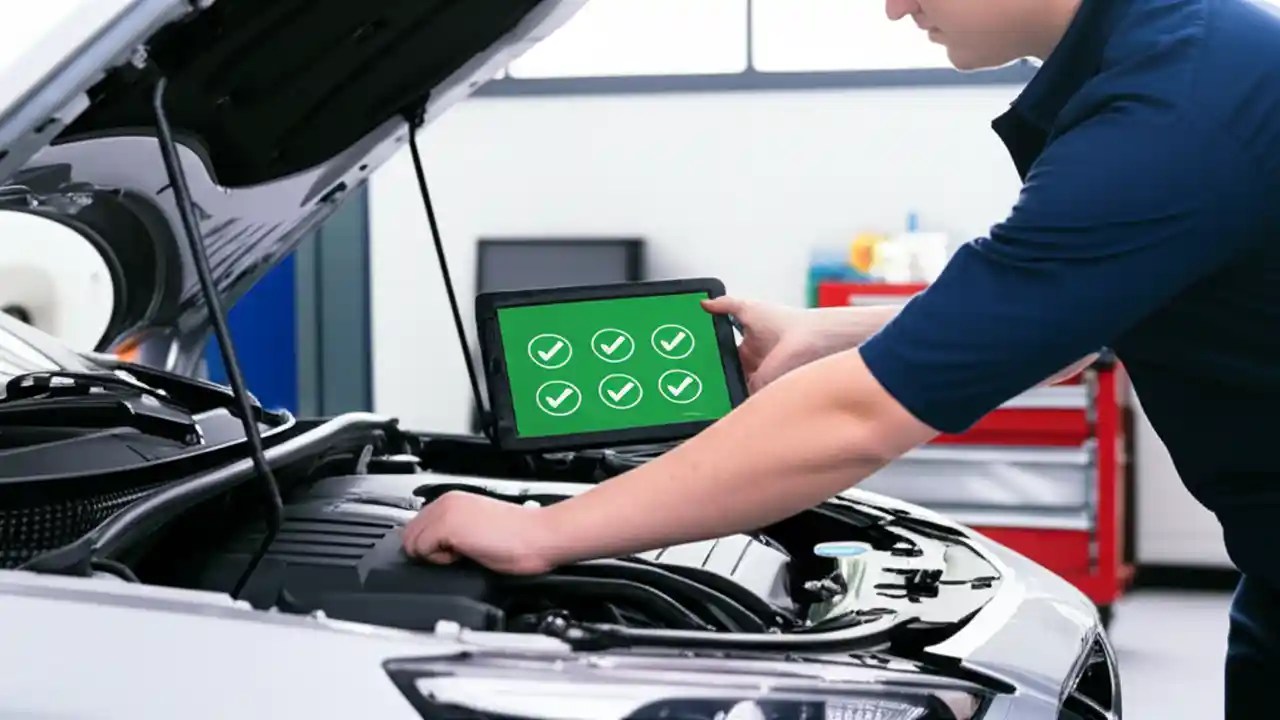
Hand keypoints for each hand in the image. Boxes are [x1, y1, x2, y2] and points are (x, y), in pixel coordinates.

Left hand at [401, 491, 554, 574]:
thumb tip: (436, 547)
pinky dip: (440, 560)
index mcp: (454, 500)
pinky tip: (465, 555)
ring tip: (464, 554)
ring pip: (412, 543)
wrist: (539, 536)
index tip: (450, 552)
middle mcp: (446, 501)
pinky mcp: (447, 526)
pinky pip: (422, 550)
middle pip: (409, 534)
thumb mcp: (479, 529)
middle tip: (458, 554)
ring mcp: (445, 512)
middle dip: (427, 550)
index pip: (418, 526)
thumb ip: (454, 533)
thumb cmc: (519, 538)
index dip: (430, 545)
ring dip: (433, 556)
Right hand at [702, 296, 830, 392]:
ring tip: (699, 392)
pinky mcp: (763, 391)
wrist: (811, 338)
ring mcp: (758, 379)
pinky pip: (744, 397)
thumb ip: (725, 305)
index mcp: (749, 346)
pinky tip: (717, 400)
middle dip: (711, 377)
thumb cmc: (786, 322)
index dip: (708, 357)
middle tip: (691, 379)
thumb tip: (704, 303)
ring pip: (733, 387)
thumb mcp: (749, 309)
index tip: (691, 359)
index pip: (723, 355)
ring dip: (721, 389)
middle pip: (726, 374)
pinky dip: (733, 399)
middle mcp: (753, 364)